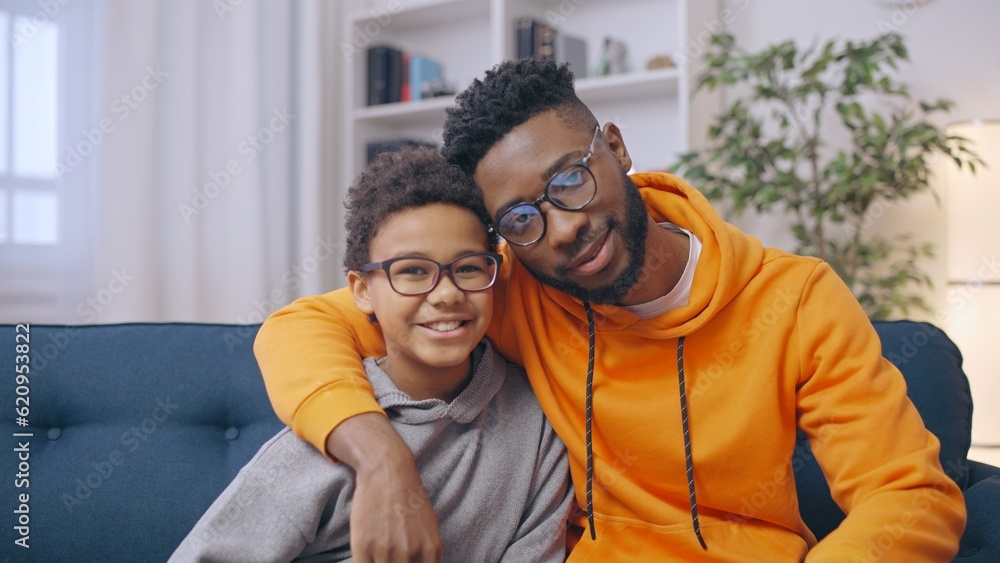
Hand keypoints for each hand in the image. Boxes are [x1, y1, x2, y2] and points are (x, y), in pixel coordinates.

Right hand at [329, 413, 441, 561]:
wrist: (386, 470)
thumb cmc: (408, 498)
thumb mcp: (430, 527)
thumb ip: (428, 555)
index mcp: (431, 549)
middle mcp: (410, 551)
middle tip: (391, 558)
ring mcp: (386, 549)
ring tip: (380, 554)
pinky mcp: (363, 545)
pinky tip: (367, 556)